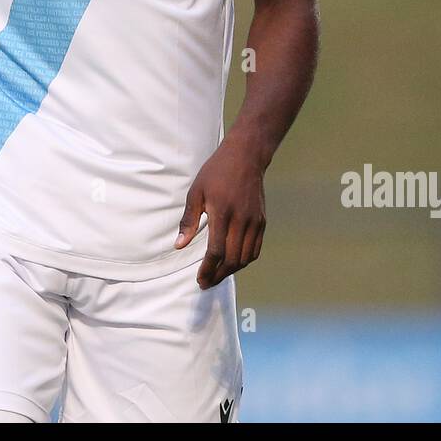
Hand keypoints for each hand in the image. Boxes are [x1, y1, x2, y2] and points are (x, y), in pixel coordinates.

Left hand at [174, 141, 266, 289]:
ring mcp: (254, 221)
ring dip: (231, 271)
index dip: (208, 269)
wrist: (245, 157)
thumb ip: (189, 220)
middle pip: (232, 259)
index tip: (200, 279)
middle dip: (218, 275)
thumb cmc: (216, 172)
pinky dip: (245, 261)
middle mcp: (241, 220)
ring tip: (217, 275)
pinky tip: (233, 263)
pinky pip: (255, 249)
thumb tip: (179, 245)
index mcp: (222, 213)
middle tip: (206, 283)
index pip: (216, 251)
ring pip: (245, 257)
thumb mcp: (196, 192)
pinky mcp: (262, 221)